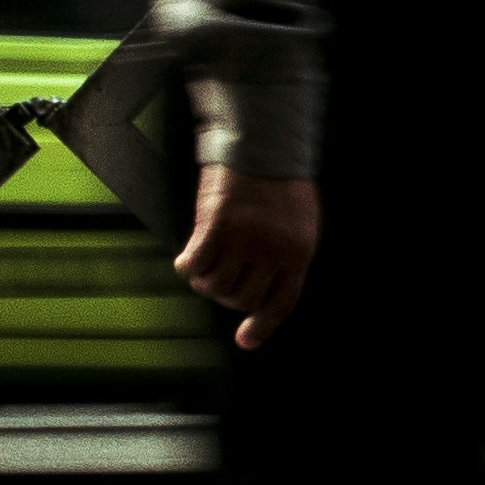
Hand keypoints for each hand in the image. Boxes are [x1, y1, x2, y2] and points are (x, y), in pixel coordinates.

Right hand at [176, 165, 322, 347]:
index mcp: (299, 253)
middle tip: (220, 275)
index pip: (280, 303)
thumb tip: (261, 296)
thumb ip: (284, 257)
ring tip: (204, 262)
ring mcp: (246, 239)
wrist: (264, 142)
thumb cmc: (279, 182)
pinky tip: (186, 258)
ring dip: (205, 280)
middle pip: (241, 299)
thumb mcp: (298, 224)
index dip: (261, 326)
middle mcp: (274, 251)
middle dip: (227, 294)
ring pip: (215, 287)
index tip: (245, 341)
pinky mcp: (217, 225)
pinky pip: (193, 265)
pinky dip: (185, 266)